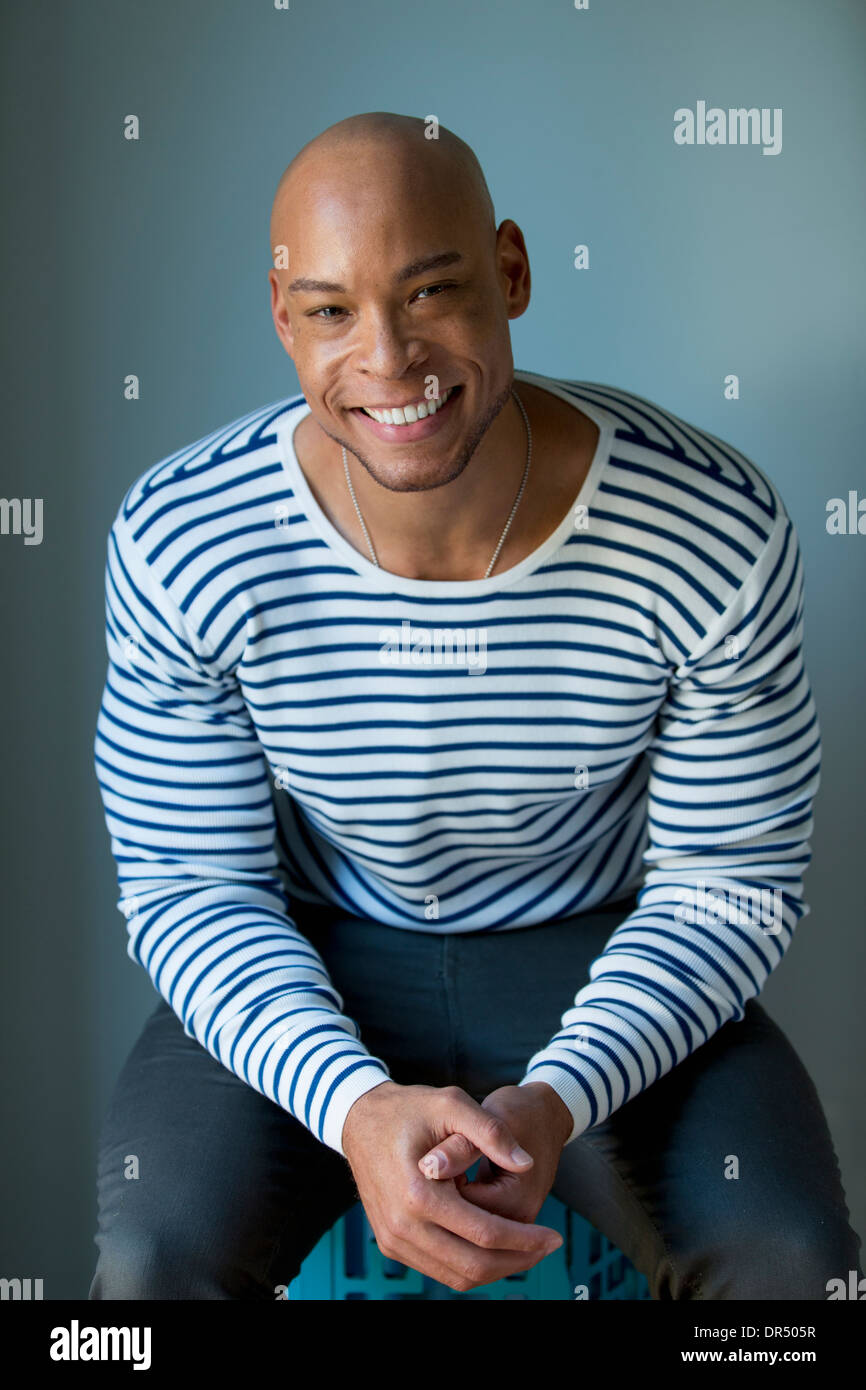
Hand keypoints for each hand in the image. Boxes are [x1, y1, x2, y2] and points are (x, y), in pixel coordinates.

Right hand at [341, 1080, 563, 1291]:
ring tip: (526, 1248)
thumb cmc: (408, 1108)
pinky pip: (438, 1269)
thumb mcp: (451, 1103)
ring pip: (456, 1276)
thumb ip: (492, 1132)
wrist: (358, 1120)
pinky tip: (493, 1242)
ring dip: (496, 1267)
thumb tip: (527, 1163)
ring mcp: (393, 1240)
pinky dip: (470, 1263)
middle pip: (473, 1266)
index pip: (485, 1234)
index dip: (526, 1240)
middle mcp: (402, 1227)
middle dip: (517, 1260)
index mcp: (419, 1195)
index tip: (555, 1236)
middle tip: (547, 1246)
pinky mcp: (391, 1244)